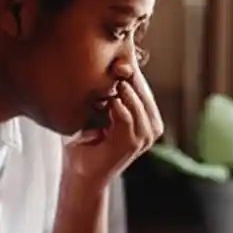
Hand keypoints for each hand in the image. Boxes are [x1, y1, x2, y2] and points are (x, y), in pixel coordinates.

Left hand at [66, 71, 163, 187]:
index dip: (132, 72)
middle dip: (131, 77)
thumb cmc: (87, 143)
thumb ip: (109, 94)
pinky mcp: (132, 145)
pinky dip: (119, 107)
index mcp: (146, 119)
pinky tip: (109, 99)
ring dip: (126, 90)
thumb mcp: (99, 113)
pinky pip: (128, 119)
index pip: (142, 89)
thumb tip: (112, 65)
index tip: (118, 58)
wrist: (81, 174)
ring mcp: (143, 139)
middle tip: (117, 64)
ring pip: (138, 105)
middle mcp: (151, 129)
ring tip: (114, 78)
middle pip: (143, 93)